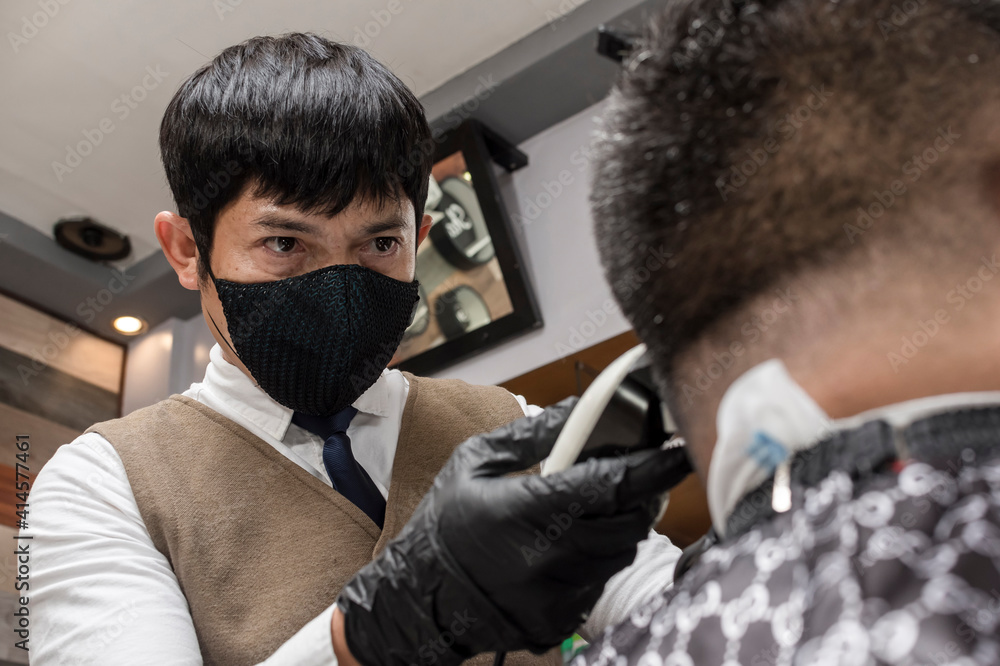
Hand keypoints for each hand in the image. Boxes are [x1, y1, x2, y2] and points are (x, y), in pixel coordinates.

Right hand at [336, 397, 692, 665]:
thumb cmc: (445, 523)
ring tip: (588, 514)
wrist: (418, 598)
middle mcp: (549, 558)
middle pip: (630, 523)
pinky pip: (599, 585)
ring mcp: (557, 596)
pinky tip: (566, 550)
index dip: (654, 467)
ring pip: (619, 554)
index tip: (679, 452)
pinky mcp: (560, 621)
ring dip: (617, 530)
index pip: (613, 486)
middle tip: (633, 481)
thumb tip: (580, 409)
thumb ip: (533, 435)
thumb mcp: (476, 462)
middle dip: (640, 498)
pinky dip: (595, 562)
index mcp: (528, 510)